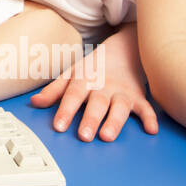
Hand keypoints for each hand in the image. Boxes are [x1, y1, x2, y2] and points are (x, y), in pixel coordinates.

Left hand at [30, 27, 157, 141]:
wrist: (123, 49)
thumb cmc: (93, 68)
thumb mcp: (70, 75)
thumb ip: (53, 91)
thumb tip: (35, 103)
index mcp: (84, 80)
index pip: (72, 96)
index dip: (65, 111)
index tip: (58, 127)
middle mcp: (103, 87)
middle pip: (96, 104)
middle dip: (90, 120)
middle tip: (84, 136)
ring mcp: (122, 92)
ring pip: (120, 107)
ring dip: (115, 122)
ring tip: (107, 136)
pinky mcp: (138, 97)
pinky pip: (146, 108)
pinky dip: (150, 118)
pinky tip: (151, 130)